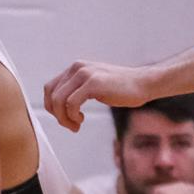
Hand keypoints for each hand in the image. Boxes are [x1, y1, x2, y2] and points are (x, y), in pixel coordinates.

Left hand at [42, 60, 158, 131]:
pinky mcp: (93, 83)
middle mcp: (77, 68)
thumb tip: (59, 107)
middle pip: (51, 95)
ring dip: (64, 118)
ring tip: (76, 125)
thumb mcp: (94, 86)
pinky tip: (82, 120)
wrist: (143, 84)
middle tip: (71, 126)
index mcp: (75, 68)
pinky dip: (73, 116)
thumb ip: (77, 90)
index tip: (65, 119)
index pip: (50, 88)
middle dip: (57, 115)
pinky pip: (71, 103)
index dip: (52, 107)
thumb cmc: (121, 89)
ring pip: (59, 100)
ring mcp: (85, 73)